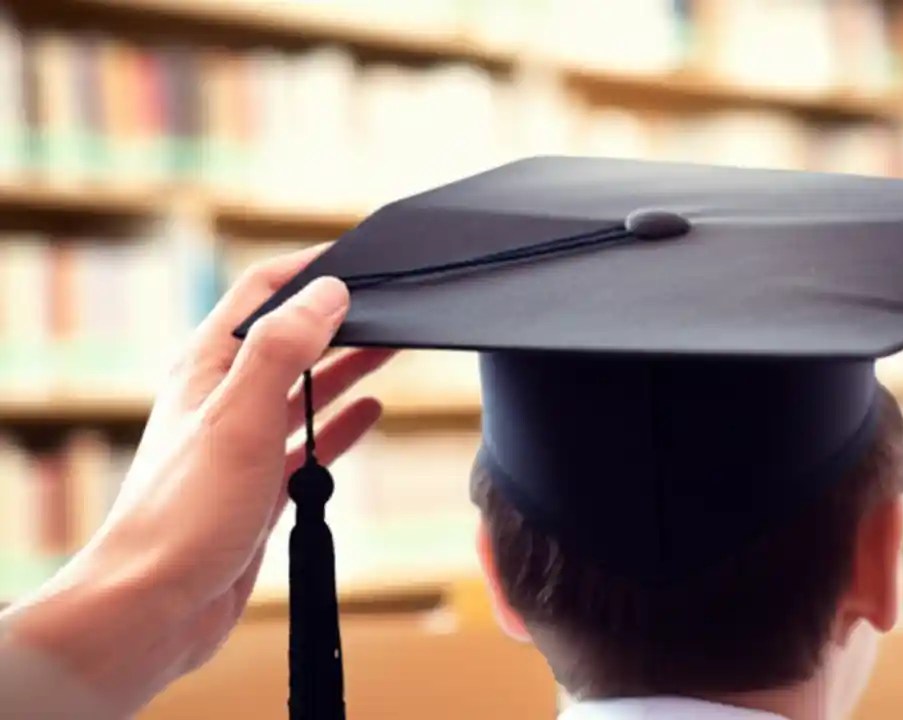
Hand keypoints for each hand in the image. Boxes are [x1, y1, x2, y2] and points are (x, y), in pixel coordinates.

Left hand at [1, 246, 390, 716]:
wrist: (157, 605)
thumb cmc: (187, 513)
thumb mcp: (240, 416)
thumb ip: (284, 349)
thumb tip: (328, 293)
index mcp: (207, 368)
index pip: (259, 293)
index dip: (307, 268)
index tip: (356, 255)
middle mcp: (222, 399)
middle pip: (288, 339)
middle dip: (337, 318)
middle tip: (390, 304)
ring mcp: (242, 443)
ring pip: (303, 388)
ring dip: (345, 367)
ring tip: (392, 348)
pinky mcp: (260, 486)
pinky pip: (309, 440)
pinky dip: (341, 422)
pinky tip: (371, 412)